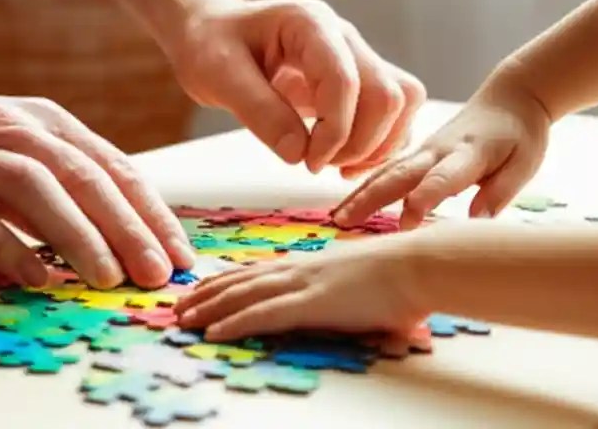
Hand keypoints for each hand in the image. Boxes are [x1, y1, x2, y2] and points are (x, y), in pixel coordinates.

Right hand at [0, 88, 196, 288]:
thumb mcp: (12, 150)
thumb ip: (59, 184)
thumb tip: (116, 233)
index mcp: (43, 123)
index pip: (112, 167)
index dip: (151, 212)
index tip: (181, 254)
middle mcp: (12, 131)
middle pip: (83, 177)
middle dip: (128, 227)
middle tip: (158, 272)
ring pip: (36, 190)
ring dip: (78, 234)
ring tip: (108, 277)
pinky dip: (8, 246)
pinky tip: (36, 277)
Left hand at [168, 0, 425, 176]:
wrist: (212, 33)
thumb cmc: (211, 45)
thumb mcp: (218, 74)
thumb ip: (259, 110)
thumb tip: (299, 154)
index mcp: (311, 24)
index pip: (345, 80)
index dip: (335, 129)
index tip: (307, 162)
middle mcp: (343, 38)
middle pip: (387, 93)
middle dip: (360, 142)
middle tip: (317, 165)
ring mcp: (355, 58)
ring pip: (401, 101)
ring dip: (377, 144)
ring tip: (335, 167)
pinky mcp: (356, 82)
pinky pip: (391, 112)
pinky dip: (379, 143)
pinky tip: (344, 162)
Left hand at [173, 237, 425, 341]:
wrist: (419, 265)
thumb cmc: (402, 276)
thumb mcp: (363, 282)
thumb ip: (345, 292)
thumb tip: (346, 303)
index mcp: (311, 265)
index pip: (257, 271)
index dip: (226, 280)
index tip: (202, 288)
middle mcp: (299, 270)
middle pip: (241, 281)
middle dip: (206, 294)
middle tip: (178, 305)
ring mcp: (303, 285)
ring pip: (243, 296)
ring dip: (209, 309)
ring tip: (182, 319)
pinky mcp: (311, 304)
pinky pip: (263, 315)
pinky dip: (234, 323)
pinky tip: (213, 332)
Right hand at [333, 74, 551, 229]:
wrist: (509, 97)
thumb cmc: (521, 135)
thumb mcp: (524, 165)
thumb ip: (500, 193)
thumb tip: (478, 224)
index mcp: (468, 153)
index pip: (443, 177)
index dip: (425, 198)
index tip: (406, 224)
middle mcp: (439, 150)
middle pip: (401, 174)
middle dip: (372, 198)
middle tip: (344, 221)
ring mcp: (424, 149)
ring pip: (387, 172)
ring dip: (360, 194)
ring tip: (337, 216)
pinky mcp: (418, 152)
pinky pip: (388, 170)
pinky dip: (366, 185)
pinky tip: (349, 202)